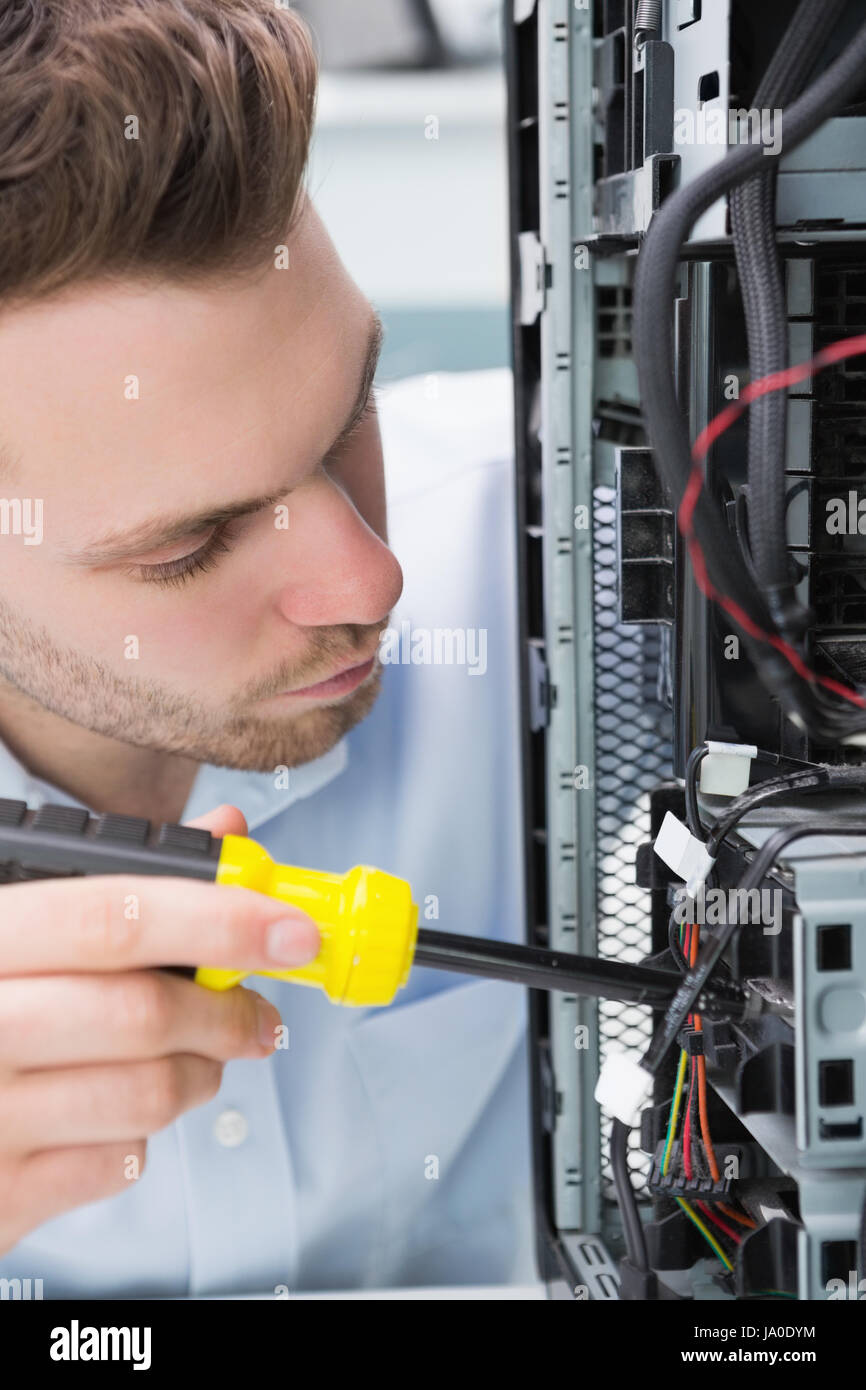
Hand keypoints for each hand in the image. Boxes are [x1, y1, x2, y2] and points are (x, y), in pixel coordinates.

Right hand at [0, 803, 318, 1256]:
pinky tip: (119, 1112)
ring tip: (200, 1061)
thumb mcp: (8, 921)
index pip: (113, 917)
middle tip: (259, 1015)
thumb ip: (112, 880)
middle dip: (227, 1014)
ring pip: (146, 1097)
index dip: (218, 919)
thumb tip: (228, 833)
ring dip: (200, 1076)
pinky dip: (143, 1137)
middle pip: (142, 1015)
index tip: (291, 929)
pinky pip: (115, 1163)